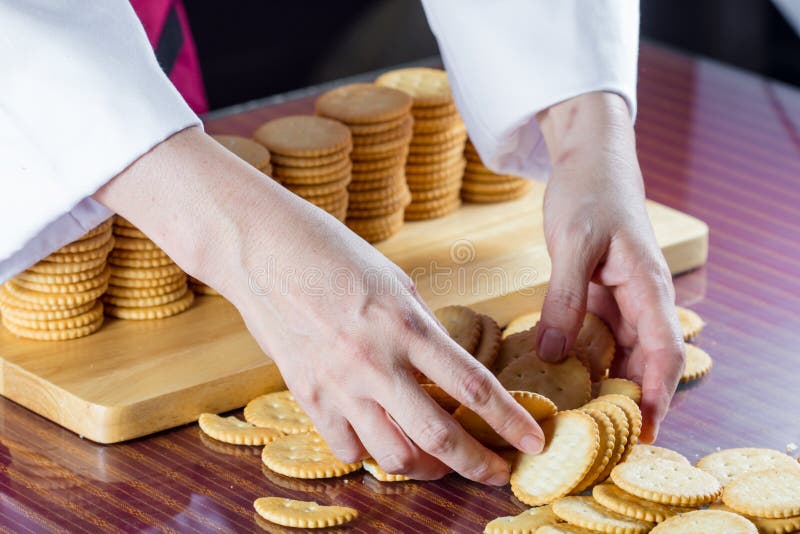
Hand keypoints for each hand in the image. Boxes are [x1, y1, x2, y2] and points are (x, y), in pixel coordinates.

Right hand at [94, 127, 543, 483]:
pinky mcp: (307, 395)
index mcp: (406, 326)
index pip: (473, 387)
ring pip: (394, 455)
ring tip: (444, 466)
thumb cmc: (332, 252)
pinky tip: (382, 446)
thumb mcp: (393, 282)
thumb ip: (421, 329)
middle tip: (498, 473)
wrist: (261, 250)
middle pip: (439, 436)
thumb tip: (442, 367)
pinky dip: (372, 456)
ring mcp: (339, 385)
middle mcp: (376, 363)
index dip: (510, 421)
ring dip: (428, 469)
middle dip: (477, 464)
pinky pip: (347, 447)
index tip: (534, 441)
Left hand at [535, 93, 684, 441]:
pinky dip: (588, 360)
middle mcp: (642, 300)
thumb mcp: (573, 243)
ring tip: (581, 420)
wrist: (589, 160)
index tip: (645, 432)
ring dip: (608, 385)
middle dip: (632, 402)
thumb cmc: (589, 193)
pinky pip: (600, 337)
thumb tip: (551, 354)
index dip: (658, 396)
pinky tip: (564, 379)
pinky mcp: (602, 294)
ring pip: (622, 354)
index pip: (664, 354)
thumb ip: (565, 298)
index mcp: (648, 288)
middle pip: (646, 363)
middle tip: (604, 442)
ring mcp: (623, 298)